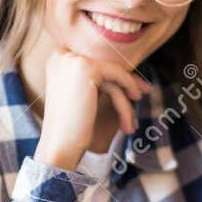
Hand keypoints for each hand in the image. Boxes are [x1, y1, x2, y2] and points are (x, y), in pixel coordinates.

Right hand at [34, 49, 151, 169]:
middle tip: (143, 91)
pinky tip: (134, 105)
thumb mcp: (83, 97)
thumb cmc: (72, 127)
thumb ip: (97, 80)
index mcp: (58, 60)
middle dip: (127, 80)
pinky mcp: (85, 68)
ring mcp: (72, 60)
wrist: (60, 145)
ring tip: (131, 122)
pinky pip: (117, 75)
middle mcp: (61, 56)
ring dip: (124, 99)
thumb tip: (127, 71)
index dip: (115, 75)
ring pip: (112, 75)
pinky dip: (129, 89)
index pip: (95, 63)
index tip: (132, 87)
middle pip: (104, 67)